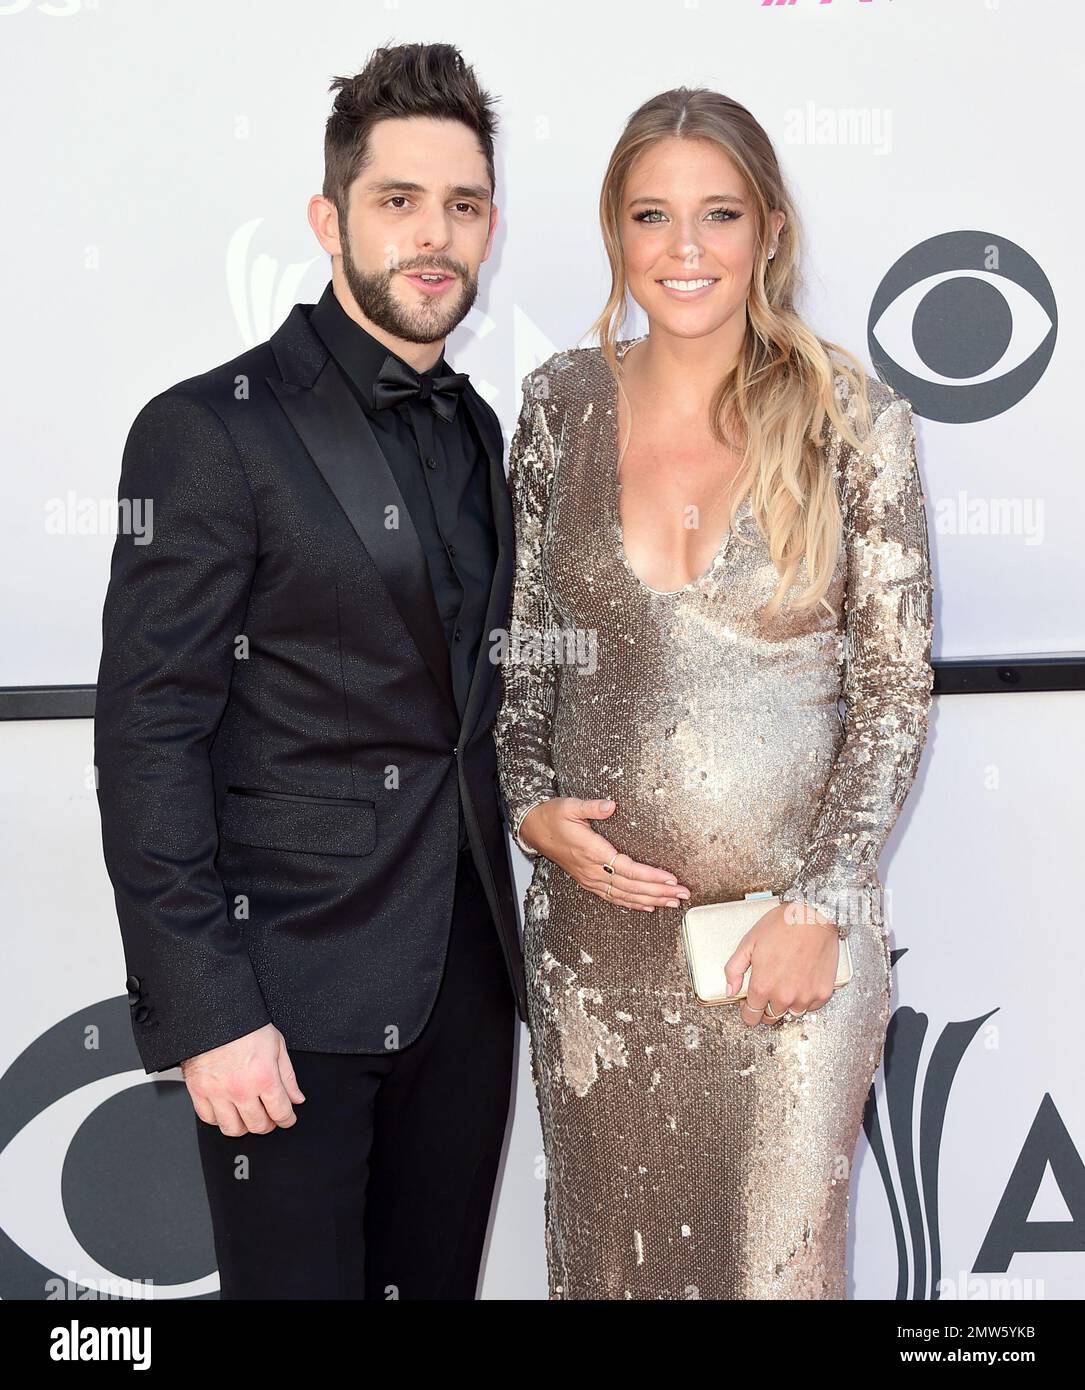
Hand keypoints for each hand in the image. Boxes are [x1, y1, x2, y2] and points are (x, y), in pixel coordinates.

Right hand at [182, 1022, 304, 1134]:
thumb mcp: (276, 1046)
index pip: (280, 1112)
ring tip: (248, 1116)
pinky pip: (208, 1119)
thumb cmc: (245, 1026)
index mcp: (263, 1077)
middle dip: (268, 1124)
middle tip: (269, 1117)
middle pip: (258, 1126)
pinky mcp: (198, 1091)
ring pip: (232, 1129)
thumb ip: (288, 1076)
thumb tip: (296, 1098)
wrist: (215, 1014)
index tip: (287, 1119)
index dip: (288, 1119)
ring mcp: (217, 1092)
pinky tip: (227, 1109)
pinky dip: (219, 1119)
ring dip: (244, 1126)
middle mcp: (240, 1088)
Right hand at [519, 796, 690, 910]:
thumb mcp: (570, 806)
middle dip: (659, 892)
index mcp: (591, 851)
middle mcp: (592, 870)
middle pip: (631, 886)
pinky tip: (647, 906)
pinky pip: (613, 897)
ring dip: (650, 900)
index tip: (670, 878)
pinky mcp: (588, 881)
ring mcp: (590, 878)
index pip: (627, 869)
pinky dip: (632, 903)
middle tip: (682, 894)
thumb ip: (592, 807)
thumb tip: (611, 805)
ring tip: (672, 902)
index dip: (650, 876)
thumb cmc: (552, 817)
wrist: (534, 830)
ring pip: (624, 895)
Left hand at [723, 901, 839, 1027]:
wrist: (813, 916)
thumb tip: (730, 990)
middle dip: (766, 1007)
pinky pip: (811, 1006)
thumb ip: (734, 970)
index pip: (751, 1016)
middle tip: (768, 988)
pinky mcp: (823, 993)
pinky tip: (801, 981)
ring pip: (791, 1014)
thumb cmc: (783, 925)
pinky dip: (805, 998)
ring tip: (785, 982)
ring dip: (786, 1004)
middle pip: (771, 1017)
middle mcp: (784, 996)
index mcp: (763, 986)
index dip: (748, 1011)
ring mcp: (805, 997)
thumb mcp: (748, 943)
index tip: (749, 1005)